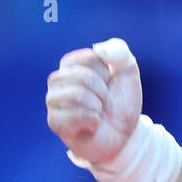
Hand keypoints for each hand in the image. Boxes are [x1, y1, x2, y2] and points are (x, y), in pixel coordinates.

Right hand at [46, 39, 143, 165]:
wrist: (125, 134)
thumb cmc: (122, 101)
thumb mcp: (128, 71)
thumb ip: (118, 51)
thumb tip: (98, 48)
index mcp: (72, 64)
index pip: (88, 58)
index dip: (106, 72)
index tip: (108, 82)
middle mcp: (57, 81)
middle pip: (82, 77)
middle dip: (102, 91)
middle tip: (104, 101)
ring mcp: (53, 102)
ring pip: (76, 95)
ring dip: (97, 106)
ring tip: (98, 112)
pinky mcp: (54, 122)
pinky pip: (75, 115)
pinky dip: (93, 120)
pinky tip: (93, 124)